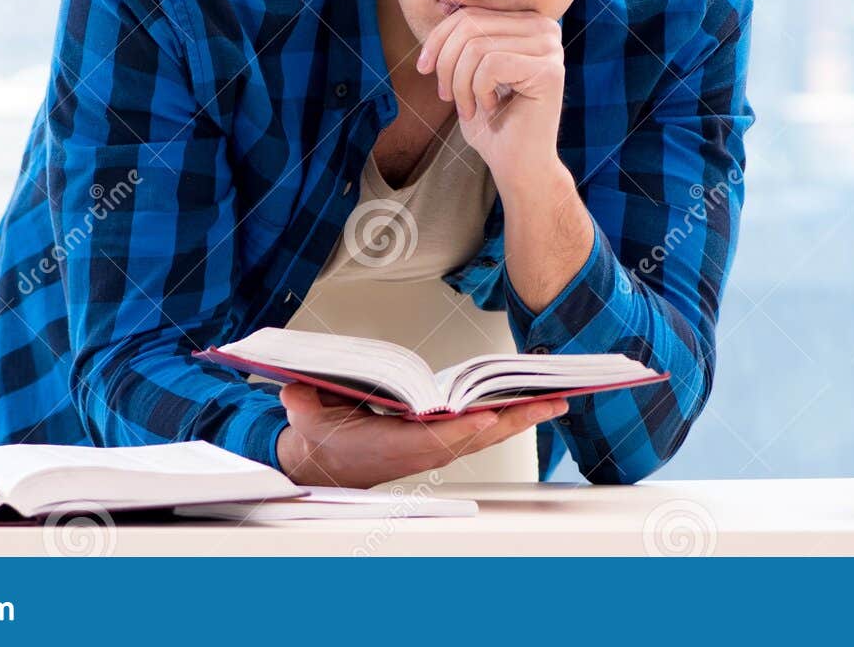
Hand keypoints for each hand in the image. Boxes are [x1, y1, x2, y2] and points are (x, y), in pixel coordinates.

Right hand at [275, 382, 566, 487]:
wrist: (325, 464)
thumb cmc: (322, 435)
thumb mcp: (306, 417)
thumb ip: (305, 403)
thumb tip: (298, 390)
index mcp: (391, 447)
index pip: (434, 439)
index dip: (462, 429)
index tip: (488, 416)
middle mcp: (420, 451)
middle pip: (475, 436)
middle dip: (513, 420)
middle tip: (550, 403)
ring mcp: (435, 448)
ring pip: (485, 434)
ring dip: (521, 419)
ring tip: (556, 400)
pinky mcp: (442, 442)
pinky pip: (482, 431)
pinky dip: (510, 419)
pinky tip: (532, 406)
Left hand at [415, 6, 564, 189]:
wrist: (518, 165)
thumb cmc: (493, 122)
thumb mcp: (470, 71)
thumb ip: (466, 38)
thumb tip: (443, 2)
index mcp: (527, 23)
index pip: (470, 13)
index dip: (437, 39)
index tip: (424, 69)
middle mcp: (545, 29)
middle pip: (470, 25)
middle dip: (446, 63)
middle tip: (447, 97)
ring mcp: (551, 48)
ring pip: (476, 46)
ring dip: (460, 83)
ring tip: (468, 109)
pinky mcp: (549, 71)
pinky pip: (490, 65)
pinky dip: (478, 91)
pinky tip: (491, 108)